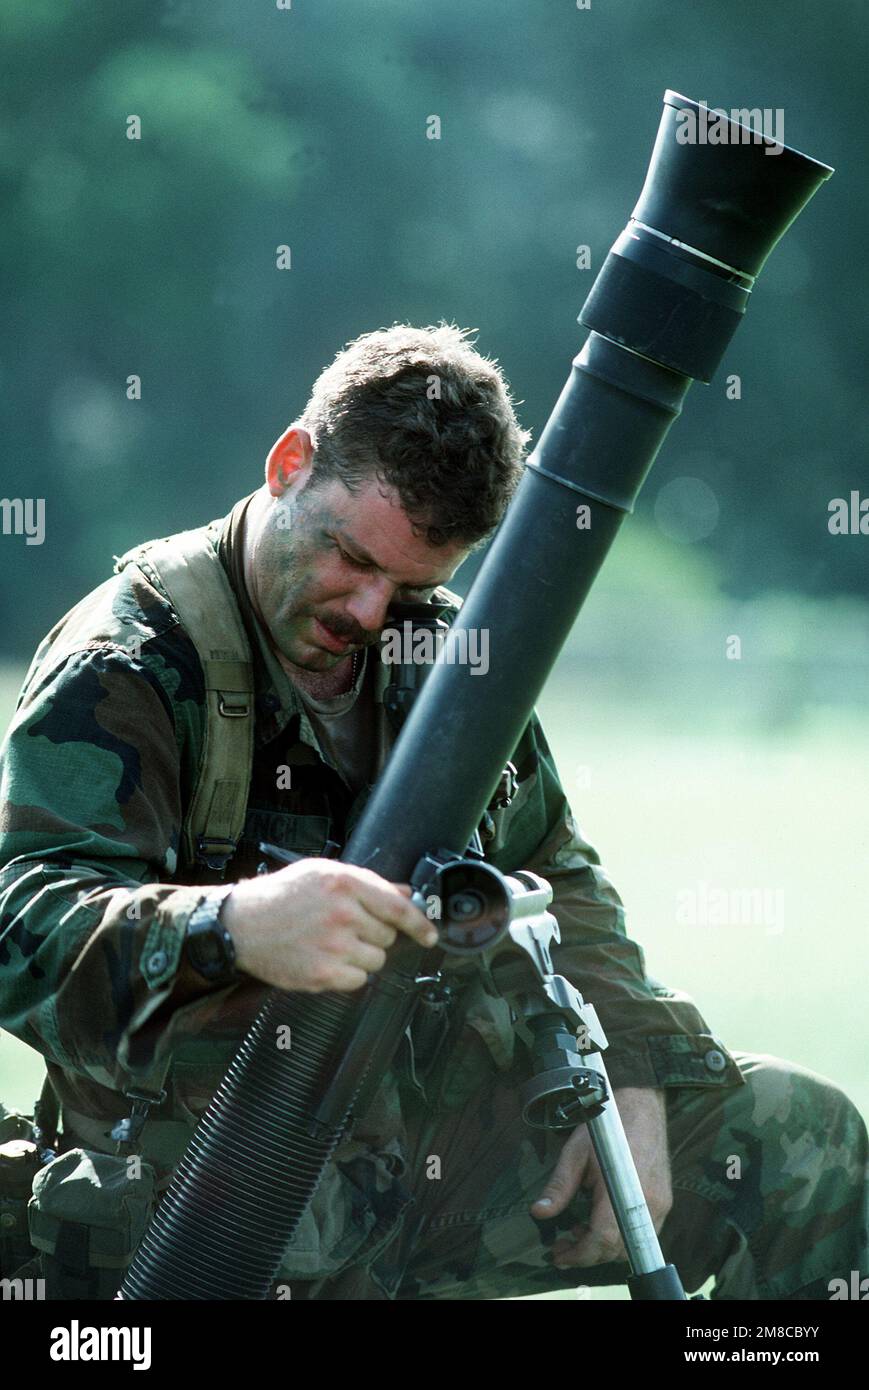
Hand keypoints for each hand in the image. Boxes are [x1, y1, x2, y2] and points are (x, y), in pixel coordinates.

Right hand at [221, 858, 437, 992]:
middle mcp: (343, 913)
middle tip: (345, 928)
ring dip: (361, 955)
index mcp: (345, 883)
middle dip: (373, 934)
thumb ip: (367, 883)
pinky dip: (347, 974)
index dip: (420, 923)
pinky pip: (358, 980)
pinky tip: (325, 959)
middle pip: (388, 936)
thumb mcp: (322, 874)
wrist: (241, 925)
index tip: (429, 934)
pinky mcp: (323, 974)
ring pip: (376, 960)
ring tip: (331, 943)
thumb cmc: (281, 896)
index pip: (398, 907)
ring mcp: (334, 946)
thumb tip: (406, 892)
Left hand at [531, 1087, 671, 1267]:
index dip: (579, 1254)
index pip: (603, 1240)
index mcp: (622, 1191)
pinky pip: (641, 1233)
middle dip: (587, 1254)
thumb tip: (539, 1213)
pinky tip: (599, 1222)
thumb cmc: (607, 1127)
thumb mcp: (575, 1154)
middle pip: (617, 1249)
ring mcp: (659, 1205)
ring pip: (630, 1245)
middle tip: (562, 1247)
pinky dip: (619, 1236)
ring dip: (602, 1247)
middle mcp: (647, 1204)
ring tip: (577, 1232)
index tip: (559, 1256)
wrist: (641, 1105)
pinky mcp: (663, 1202)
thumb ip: (559, 1187)